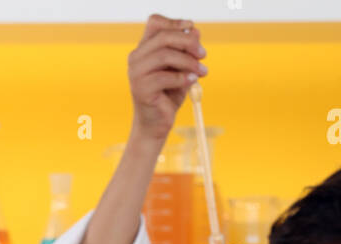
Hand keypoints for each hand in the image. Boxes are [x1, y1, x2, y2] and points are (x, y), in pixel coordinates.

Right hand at [129, 14, 206, 144]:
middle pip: (163, 37)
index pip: (155, 23)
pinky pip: (165, 77)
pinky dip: (182, 78)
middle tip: (203, 54)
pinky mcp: (141, 89)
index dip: (174, 22)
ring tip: (202, 71)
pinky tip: (193, 82)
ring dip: (188, 62)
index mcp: (143, 49)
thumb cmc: (168, 96)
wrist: (156, 125)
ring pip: (165, 55)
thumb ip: (186, 51)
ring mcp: (136, 73)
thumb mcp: (181, 69)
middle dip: (187, 43)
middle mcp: (136, 58)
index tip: (193, 28)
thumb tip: (196, 32)